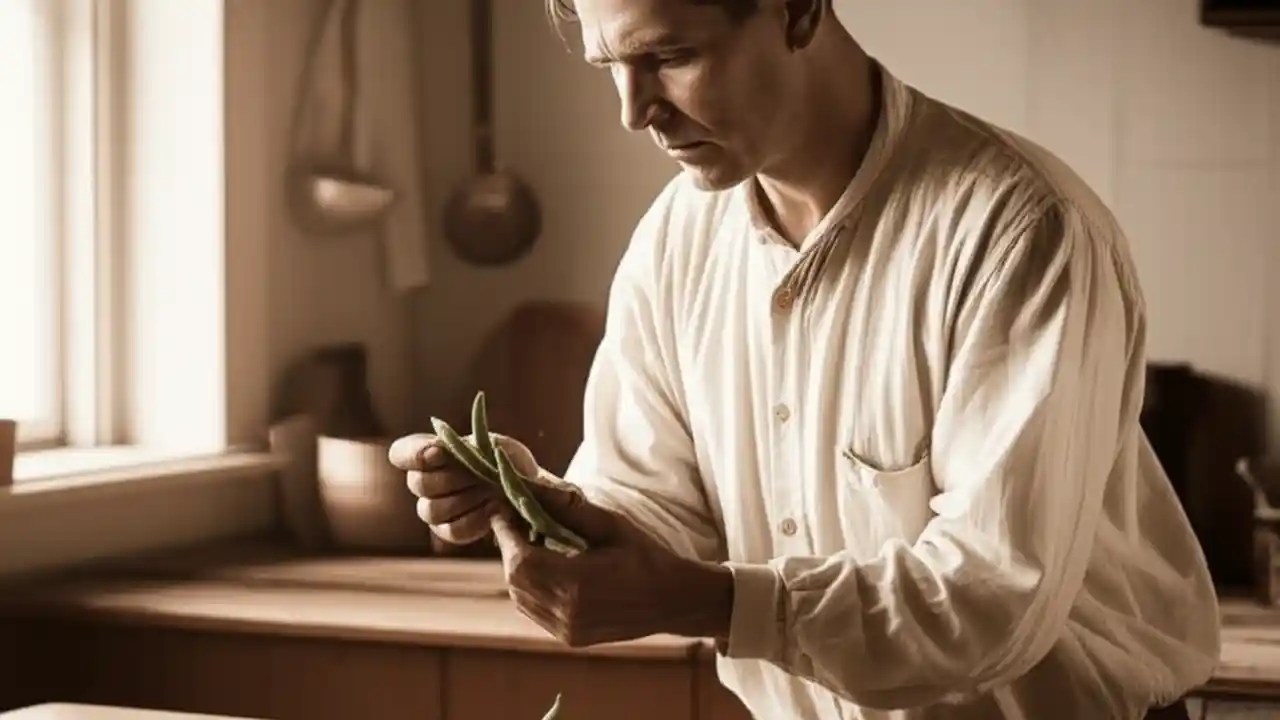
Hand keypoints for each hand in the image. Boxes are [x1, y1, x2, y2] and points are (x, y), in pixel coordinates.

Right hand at [388, 430, 540, 544]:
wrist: (525, 485)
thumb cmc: (503, 457)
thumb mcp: (491, 442)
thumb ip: (465, 446)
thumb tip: (438, 450)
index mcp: (427, 453)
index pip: (400, 453)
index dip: (413, 454)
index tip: (437, 451)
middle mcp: (422, 481)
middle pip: (418, 484)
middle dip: (452, 478)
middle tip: (480, 474)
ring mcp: (432, 508)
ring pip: (431, 510)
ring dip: (464, 500)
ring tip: (491, 492)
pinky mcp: (447, 530)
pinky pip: (451, 531)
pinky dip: (474, 521)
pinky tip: (493, 510)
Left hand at [488, 481, 734, 647]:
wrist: (674, 600)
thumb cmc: (646, 556)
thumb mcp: (610, 525)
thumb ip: (568, 507)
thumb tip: (532, 485)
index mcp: (576, 585)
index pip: (520, 560)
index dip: (505, 534)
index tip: (501, 509)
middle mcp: (567, 614)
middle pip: (515, 580)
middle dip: (510, 548)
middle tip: (515, 521)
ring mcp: (567, 630)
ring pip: (521, 598)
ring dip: (518, 569)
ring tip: (531, 541)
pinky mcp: (570, 638)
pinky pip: (535, 611)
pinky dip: (530, 588)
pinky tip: (545, 567)